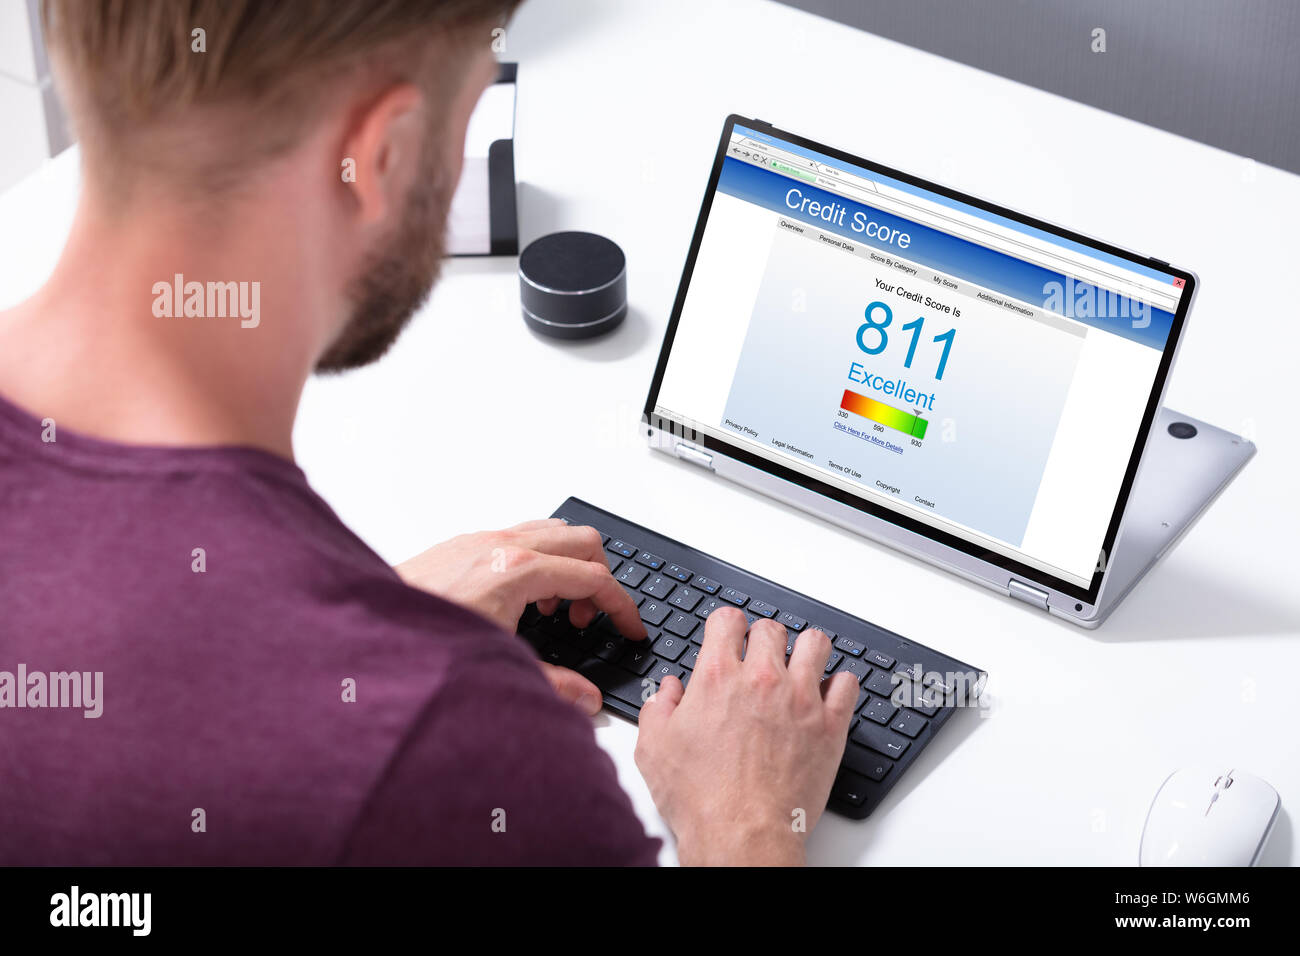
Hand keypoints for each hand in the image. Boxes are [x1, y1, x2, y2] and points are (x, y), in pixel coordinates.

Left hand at [395, 518, 645, 713]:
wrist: (363, 628)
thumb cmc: (418, 641)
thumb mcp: (496, 666)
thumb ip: (550, 686)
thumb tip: (585, 700)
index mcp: (516, 572)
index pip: (594, 578)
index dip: (622, 606)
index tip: (631, 627)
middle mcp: (500, 545)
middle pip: (583, 541)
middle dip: (599, 578)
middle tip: (590, 618)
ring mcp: (480, 538)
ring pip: (553, 531)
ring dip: (568, 565)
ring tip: (557, 610)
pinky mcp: (461, 542)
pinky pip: (522, 534)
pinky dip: (539, 559)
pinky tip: (521, 599)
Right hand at [635, 607, 857, 864]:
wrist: (741, 833)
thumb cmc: (700, 798)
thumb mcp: (654, 748)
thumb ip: (659, 708)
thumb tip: (669, 690)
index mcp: (718, 677)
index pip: (727, 619)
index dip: (726, 626)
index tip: (728, 636)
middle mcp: (762, 679)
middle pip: (772, 628)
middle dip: (763, 639)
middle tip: (760, 658)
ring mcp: (801, 699)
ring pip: (815, 644)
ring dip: (805, 651)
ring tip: (799, 666)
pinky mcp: (830, 725)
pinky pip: (847, 684)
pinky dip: (839, 684)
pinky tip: (827, 694)